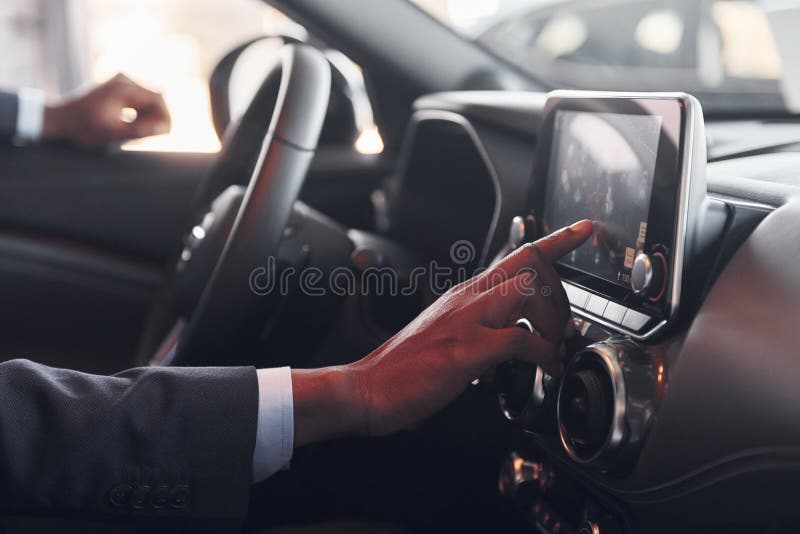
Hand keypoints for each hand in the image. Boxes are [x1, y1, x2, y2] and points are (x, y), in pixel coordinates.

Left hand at [43, 73, 170, 146]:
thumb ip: (140, 131)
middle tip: (153, 136)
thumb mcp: (113, 133)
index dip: (166, 116)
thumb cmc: (83, 127)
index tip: (165, 133)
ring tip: (141, 132)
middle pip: (155, 97)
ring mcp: (121, 81)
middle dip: (158, 117)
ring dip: (150, 115)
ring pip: (149, 98)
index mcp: (124, 88)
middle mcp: (124, 80)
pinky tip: (134, 125)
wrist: (60, 118)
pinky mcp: (118, 87)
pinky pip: (139, 98)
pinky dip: (142, 112)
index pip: (158, 98)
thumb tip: (164, 129)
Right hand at [291, 220, 593, 445]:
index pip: (516, 255)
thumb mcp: (448, 337)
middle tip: (562, 328)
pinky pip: (522, 339)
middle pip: (531, 264)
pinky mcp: (467, 349)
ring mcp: (467, 320)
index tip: (584, 230)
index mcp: (465, 295)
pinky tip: (546, 367)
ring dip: (554, 320)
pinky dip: (544, 353)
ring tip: (552, 349)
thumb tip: (516, 336)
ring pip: (528, 289)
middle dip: (561, 293)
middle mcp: (467, 298)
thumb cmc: (405, 368)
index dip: (557, 241)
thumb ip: (481, 328)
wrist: (367, 388)